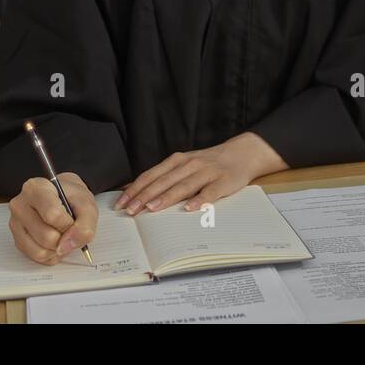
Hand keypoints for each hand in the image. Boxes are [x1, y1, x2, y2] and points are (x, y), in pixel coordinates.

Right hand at [7, 172, 96, 264]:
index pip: (52, 215)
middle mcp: (20, 205)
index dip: (68, 224)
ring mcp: (16, 224)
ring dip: (58, 249)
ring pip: (40, 251)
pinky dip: (51, 255)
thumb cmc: (72, 199)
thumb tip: (68, 245)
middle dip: (64, 238)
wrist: (64, 199)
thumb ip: (84, 225)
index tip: (71, 218)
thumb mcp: (87, 205)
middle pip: (47, 237)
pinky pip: (36, 257)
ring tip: (62, 235)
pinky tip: (55, 242)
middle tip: (68, 227)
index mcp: (35, 189)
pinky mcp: (17, 239)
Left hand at [115, 132, 287, 215]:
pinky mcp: (224, 181)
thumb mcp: (186, 165)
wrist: (242, 153)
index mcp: (177, 161)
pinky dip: (199, 199)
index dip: (135, 189)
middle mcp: (190, 164)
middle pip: (164, 181)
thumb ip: (167, 177)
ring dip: (166, 197)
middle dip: (145, 196)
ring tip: (152, 209)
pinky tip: (190, 208)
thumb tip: (139, 194)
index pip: (151, 175)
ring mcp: (207, 172)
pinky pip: (210, 192)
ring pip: (183, 186)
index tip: (121, 203)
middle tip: (130, 211)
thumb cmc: (209, 164)